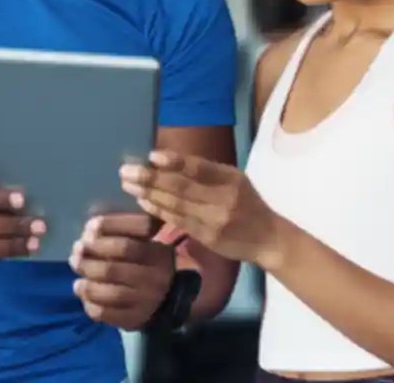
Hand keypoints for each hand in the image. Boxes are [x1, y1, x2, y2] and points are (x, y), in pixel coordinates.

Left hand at [69, 213, 174, 330]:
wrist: (168, 298)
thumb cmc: (146, 261)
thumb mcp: (142, 240)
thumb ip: (118, 230)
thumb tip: (90, 228)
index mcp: (158, 253)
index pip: (127, 242)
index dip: (106, 232)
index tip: (89, 229)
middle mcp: (156, 277)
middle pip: (113, 269)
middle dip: (87, 261)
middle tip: (75, 256)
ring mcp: (147, 301)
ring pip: (111, 294)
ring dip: (87, 287)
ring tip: (78, 283)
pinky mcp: (136, 320)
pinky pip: (107, 314)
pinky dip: (91, 305)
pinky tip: (86, 297)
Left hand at [120, 151, 282, 267]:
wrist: (268, 238)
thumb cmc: (247, 203)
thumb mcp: (234, 180)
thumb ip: (206, 172)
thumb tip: (167, 161)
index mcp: (231, 178)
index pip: (199, 168)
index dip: (174, 161)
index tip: (151, 156)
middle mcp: (223, 198)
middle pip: (181, 187)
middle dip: (150, 178)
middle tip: (126, 170)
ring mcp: (214, 220)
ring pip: (175, 205)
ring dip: (149, 193)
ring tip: (129, 183)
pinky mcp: (207, 237)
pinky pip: (177, 221)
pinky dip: (158, 210)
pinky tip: (143, 201)